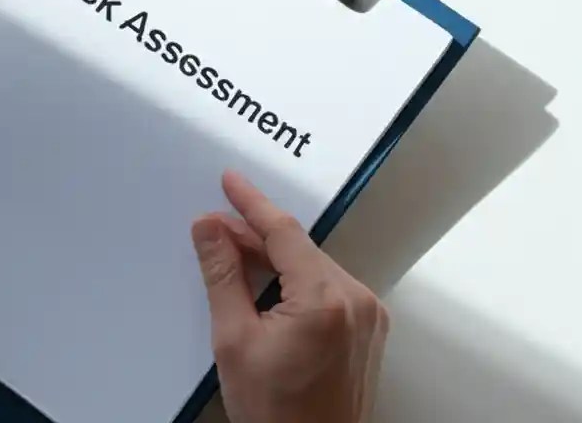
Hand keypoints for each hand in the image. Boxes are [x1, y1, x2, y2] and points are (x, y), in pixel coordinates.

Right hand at [193, 172, 388, 422]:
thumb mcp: (234, 340)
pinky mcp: (370, 328)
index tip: (231, 183)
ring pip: (313, 266)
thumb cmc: (276, 414)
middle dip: (256, 237)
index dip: (251, 203)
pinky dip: (298, 281)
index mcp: (324, 301)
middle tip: (216, 231)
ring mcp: (369, 315)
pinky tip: (269, 289)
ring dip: (276, 260)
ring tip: (237, 264)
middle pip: (299, 248)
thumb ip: (223, 276)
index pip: (283, 233)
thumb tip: (211, 229)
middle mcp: (356, 301)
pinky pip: (329, 286)